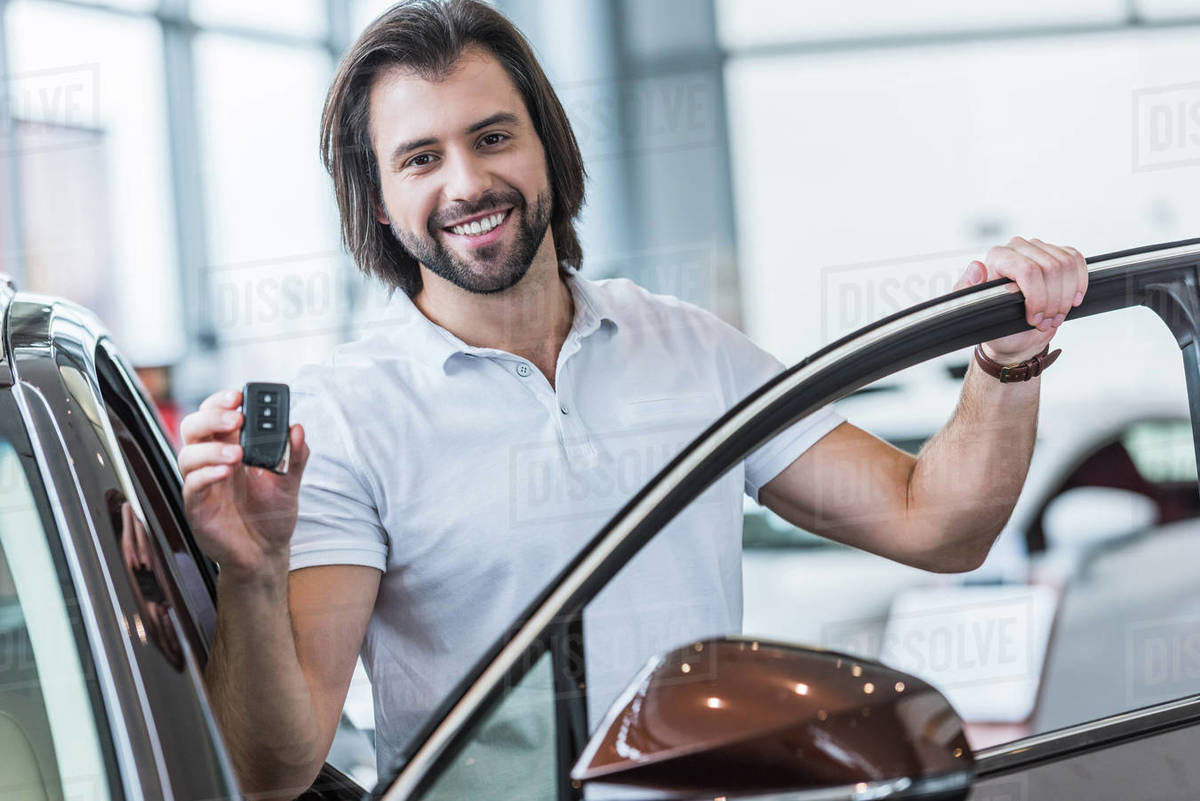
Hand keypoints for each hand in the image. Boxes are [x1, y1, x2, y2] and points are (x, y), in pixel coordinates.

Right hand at [178, 389, 308, 578]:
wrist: (265, 552)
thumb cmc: (271, 512)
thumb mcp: (290, 481)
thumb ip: (295, 456)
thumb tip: (298, 428)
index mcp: (231, 446)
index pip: (217, 414)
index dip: (222, 401)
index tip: (238, 395)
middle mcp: (212, 460)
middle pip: (194, 427)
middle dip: (212, 417)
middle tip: (236, 418)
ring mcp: (202, 483)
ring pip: (188, 454)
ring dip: (211, 449)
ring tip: (237, 454)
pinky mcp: (197, 507)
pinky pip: (192, 486)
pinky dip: (206, 475)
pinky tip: (224, 472)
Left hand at [953, 236, 1087, 363]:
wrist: (1014, 332)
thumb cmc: (994, 322)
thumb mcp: (973, 312)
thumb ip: (968, 289)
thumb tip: (976, 267)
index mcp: (997, 257)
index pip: (1027, 270)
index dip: (1037, 297)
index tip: (1034, 318)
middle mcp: (1018, 248)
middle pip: (1051, 269)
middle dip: (1052, 301)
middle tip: (1044, 322)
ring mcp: (1040, 249)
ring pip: (1066, 266)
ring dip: (1065, 297)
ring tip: (1054, 317)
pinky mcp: (1058, 255)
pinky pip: (1077, 261)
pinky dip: (1079, 284)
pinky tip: (1071, 301)